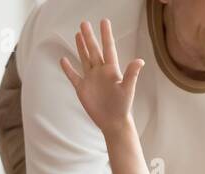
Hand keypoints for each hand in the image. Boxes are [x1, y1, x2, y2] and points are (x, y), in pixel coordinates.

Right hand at [59, 19, 143, 133]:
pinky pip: (74, 76)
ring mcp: (91, 79)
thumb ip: (131, 74)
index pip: (108, 48)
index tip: (103, 22)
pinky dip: (68, 68)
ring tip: (77, 34)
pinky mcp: (82, 89)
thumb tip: (140, 60)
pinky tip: (63, 60)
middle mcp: (100, 72)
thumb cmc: (122, 106)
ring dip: (81, 47)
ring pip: (85, 59)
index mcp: (111, 70)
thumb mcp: (128, 89)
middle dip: (89, 37)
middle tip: (84, 23)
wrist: (113, 121)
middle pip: (94, 50)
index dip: (106, 35)